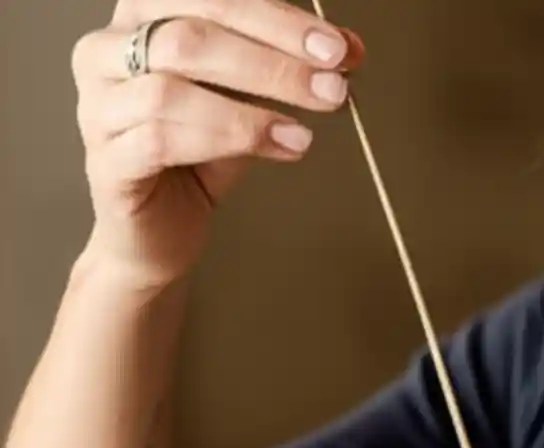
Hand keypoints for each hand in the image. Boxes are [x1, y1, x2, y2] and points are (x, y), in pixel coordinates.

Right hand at [71, 0, 365, 288]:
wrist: (160, 232)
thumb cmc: (200, 155)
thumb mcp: (251, 99)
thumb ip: (288, 69)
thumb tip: (347, 50)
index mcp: (142, 18)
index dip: (276, 19)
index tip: (336, 47)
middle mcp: (106, 52)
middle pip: (189, 34)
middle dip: (272, 58)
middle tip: (331, 84)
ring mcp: (98, 106)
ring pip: (170, 87)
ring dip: (253, 104)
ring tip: (307, 128)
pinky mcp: (107, 161)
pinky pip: (161, 139)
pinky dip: (230, 139)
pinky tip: (280, 147)